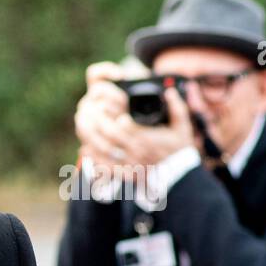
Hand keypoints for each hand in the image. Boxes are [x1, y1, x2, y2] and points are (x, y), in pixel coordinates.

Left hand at [76, 61, 195, 167]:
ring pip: (106, 151)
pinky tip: (85, 150)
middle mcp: (138, 150)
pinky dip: (94, 158)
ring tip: (83, 128)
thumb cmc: (178, 147)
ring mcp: (130, 162)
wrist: (177, 174)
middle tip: (89, 112)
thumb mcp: (182, 126)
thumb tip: (170, 91)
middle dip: (100, 123)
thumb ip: (176, 108)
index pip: (128, 126)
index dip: (115, 116)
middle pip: (113, 136)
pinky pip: (105, 166)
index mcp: (149, 137)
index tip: (104, 106)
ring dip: (93, 139)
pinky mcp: (125, 172)